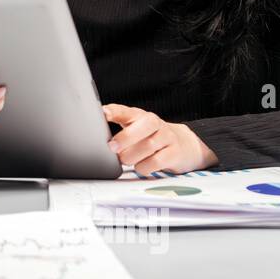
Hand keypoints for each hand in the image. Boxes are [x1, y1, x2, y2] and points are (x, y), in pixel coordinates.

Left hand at [102, 103, 217, 175]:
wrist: (184, 144)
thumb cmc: (150, 137)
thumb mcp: (134, 128)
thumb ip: (117, 130)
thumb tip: (96, 137)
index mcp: (139, 116)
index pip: (125, 111)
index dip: (114, 111)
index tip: (103, 113)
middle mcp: (155, 123)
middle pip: (143, 125)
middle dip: (126, 137)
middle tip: (112, 147)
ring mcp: (167, 137)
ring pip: (149, 145)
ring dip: (132, 156)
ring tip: (125, 160)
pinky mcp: (174, 153)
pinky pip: (157, 161)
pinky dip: (144, 167)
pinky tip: (140, 167)